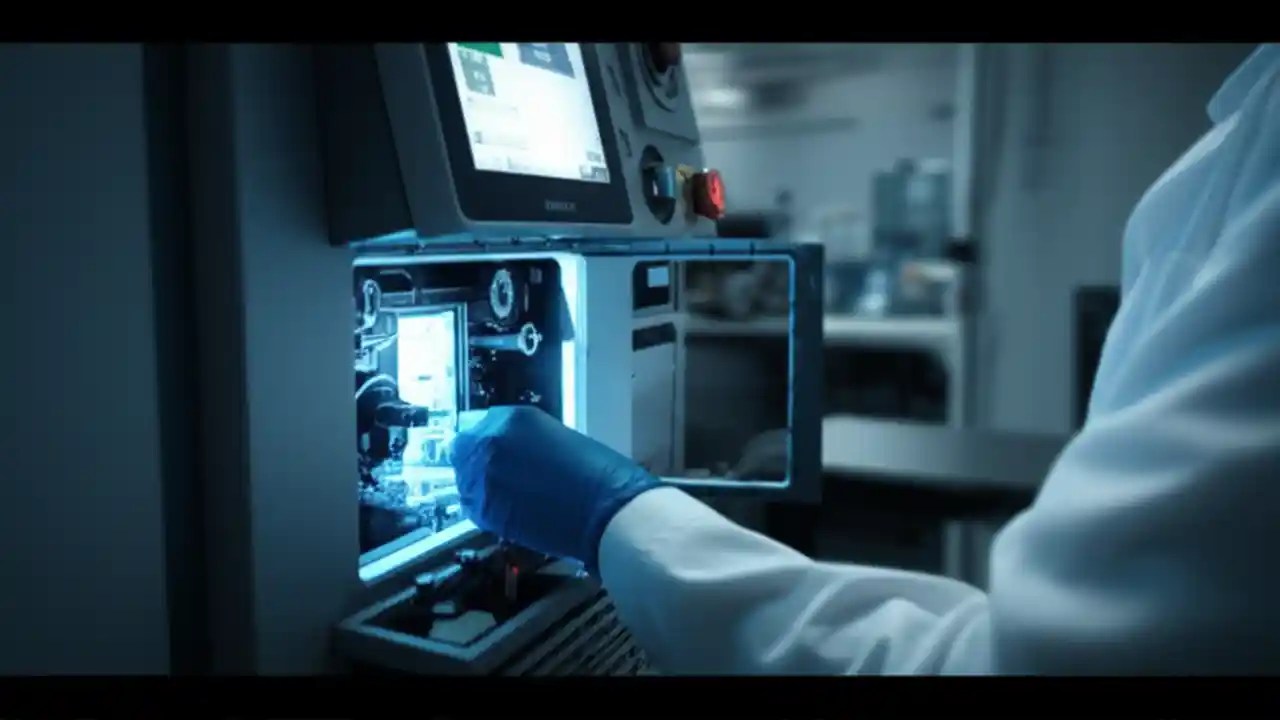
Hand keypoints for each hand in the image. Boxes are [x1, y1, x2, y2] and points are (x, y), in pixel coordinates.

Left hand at [450, 406, 660, 572]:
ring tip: (507, 497)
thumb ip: (530, 443)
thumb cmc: (598, 476)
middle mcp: (491, 441)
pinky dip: (486, 509)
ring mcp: (483, 476)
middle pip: (463, 449)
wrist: (604, 511)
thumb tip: (517, 456)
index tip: (494, 452)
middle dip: (477, 461)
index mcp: (514, 418)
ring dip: (480, 486)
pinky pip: (473, 506)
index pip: (480, 424)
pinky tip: (508, 512)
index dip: (487, 441)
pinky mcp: (484, 510)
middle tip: (498, 476)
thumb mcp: (560, 441)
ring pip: (464, 479)